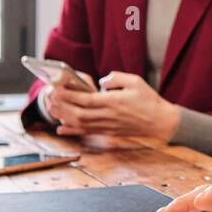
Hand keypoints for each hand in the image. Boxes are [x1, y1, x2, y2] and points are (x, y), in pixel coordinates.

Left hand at [51, 71, 179, 139]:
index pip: (86, 99)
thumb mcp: (135, 81)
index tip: (58, 90)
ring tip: (52, 111)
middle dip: (62, 107)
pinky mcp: (108, 132)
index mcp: (114, 101)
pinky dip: (72, 131)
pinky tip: (61, 128)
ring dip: (64, 118)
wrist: (160, 122)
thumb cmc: (149, 100)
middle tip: (51, 99)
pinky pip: (87, 132)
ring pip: (81, 124)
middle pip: (79, 113)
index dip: (69, 96)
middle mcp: (108, 115)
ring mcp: (108, 126)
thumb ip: (116, 78)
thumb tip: (101, 81)